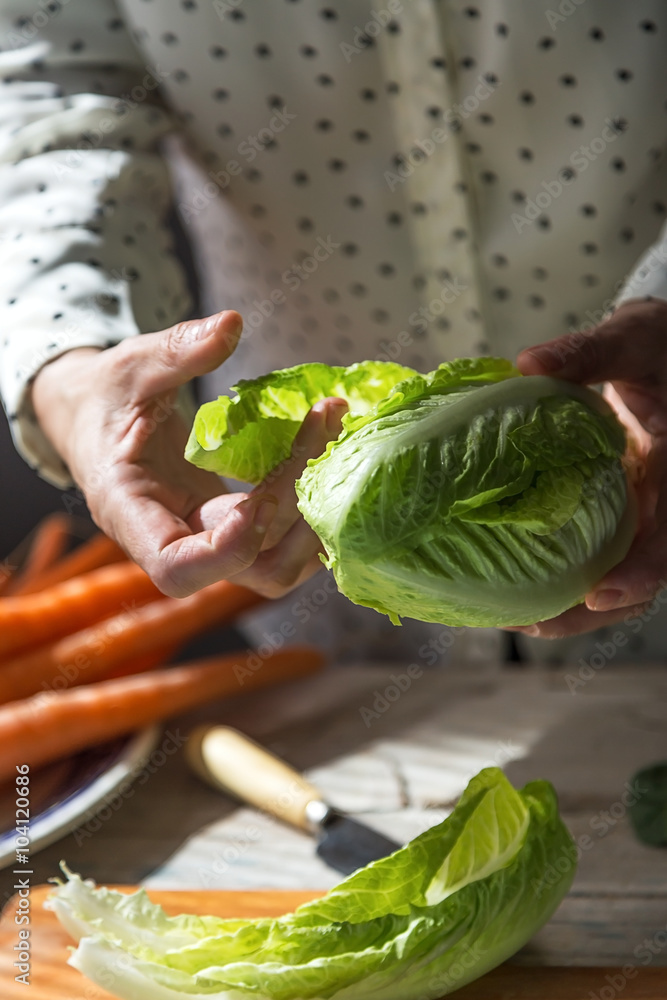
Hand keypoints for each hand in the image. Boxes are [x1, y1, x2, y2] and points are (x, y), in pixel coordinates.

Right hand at [31, 311, 345, 597]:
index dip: (227, 550)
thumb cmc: (106, 397)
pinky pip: (282, 537)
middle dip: (298, 515)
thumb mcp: (131, 366)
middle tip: (324, 438)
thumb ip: (176, 350)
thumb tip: (231, 324)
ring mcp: (210, 537)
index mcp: (132, 514)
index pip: (177, 568)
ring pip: (276, 565)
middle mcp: (176, 539)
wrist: (98, 418)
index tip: (263, 499)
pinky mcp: (235, 523)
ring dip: (317, 516)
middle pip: (249, 567)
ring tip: (335, 437)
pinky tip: (330, 449)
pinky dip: (315, 508)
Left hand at [510, 296, 666, 638]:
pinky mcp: (622, 516)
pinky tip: (511, 584)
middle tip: (523, 624)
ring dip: (569, 608)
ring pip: (619, 581)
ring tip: (506, 618)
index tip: (600, 594)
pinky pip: (599, 558)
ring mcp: (645, 515)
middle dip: (586, 612)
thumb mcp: (636, 338)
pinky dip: (562, 580)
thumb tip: (528, 363)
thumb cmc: (663, 346)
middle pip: (642, 579)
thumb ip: (589, 352)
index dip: (643, 571)